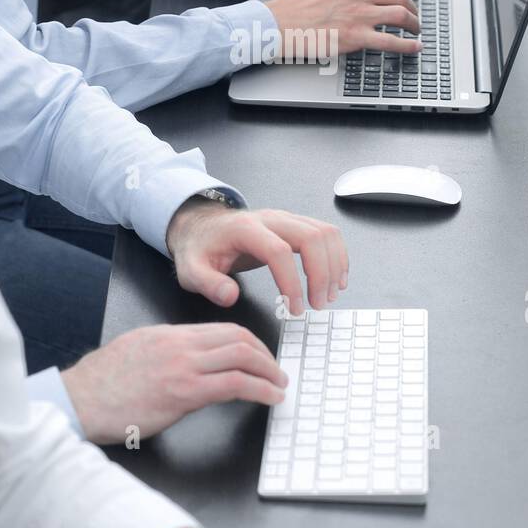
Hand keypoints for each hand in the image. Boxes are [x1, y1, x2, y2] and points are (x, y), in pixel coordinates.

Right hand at [60, 322, 286, 444]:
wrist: (78, 401)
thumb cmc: (100, 386)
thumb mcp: (136, 354)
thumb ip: (166, 353)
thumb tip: (191, 363)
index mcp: (169, 334)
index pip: (222, 329)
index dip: (250, 342)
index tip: (261, 357)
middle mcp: (179, 344)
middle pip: (239, 338)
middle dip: (265, 355)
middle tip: (277, 372)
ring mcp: (182, 366)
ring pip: (242, 357)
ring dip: (269, 372)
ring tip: (279, 386)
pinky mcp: (183, 393)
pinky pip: (234, 385)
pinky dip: (260, 390)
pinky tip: (270, 398)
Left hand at [166, 200, 348, 314]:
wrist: (202, 228)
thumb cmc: (199, 250)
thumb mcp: (190, 270)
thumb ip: (208, 284)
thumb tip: (230, 296)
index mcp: (245, 229)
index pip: (279, 251)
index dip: (292, 282)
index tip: (294, 308)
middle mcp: (271, 219)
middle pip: (312, 236)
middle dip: (321, 274)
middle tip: (318, 305)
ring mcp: (286, 219)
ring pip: (325, 232)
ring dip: (334, 265)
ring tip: (329, 296)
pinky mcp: (295, 224)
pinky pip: (326, 233)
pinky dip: (337, 256)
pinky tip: (335, 279)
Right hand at [265, 0, 420, 57]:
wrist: (280, 23)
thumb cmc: (298, 7)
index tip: (404, 0)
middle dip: (412, 7)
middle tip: (414, 16)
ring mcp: (358, 14)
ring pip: (401, 15)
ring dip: (414, 24)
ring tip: (416, 30)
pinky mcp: (356, 36)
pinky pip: (392, 40)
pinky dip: (408, 45)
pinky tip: (414, 46)